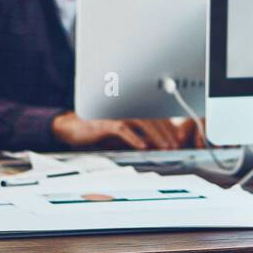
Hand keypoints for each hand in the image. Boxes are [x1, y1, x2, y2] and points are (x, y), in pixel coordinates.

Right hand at [51, 112, 184, 149]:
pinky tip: (143, 146)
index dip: (169, 125)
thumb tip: (157, 141)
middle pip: (152, 117)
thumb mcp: (122, 130)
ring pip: (142, 121)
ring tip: (165, 145)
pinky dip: (134, 138)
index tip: (179, 136)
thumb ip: (138, 132)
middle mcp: (126, 105)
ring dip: (156, 134)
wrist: (73, 126)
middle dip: (167, 131)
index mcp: (131, 105)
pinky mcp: (105, 122)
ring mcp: (116, 112)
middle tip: (176, 143)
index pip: (155, 113)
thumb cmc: (98, 127)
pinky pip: (123, 129)